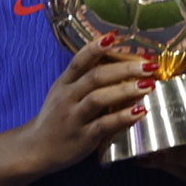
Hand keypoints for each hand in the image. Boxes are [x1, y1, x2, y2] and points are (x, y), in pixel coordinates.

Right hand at [15, 33, 156, 174]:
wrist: (37, 149)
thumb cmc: (58, 117)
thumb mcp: (64, 92)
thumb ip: (86, 77)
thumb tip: (120, 61)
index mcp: (64, 83)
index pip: (79, 61)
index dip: (95, 48)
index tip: (113, 36)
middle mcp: (68, 97)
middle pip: (95, 77)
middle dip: (124, 69)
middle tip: (149, 64)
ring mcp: (74, 117)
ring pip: (99, 99)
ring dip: (126, 90)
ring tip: (149, 85)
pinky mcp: (83, 137)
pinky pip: (104, 125)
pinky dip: (123, 117)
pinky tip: (140, 111)